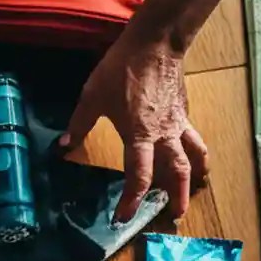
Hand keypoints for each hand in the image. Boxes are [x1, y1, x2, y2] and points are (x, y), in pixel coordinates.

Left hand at [59, 31, 209, 220]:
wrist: (154, 44)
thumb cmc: (121, 69)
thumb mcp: (92, 96)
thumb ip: (79, 123)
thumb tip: (64, 146)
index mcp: (139, 134)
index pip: (139, 175)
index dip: (132, 199)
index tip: (124, 217)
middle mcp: (163, 134)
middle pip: (178, 172)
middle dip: (177, 197)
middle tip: (174, 216)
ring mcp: (178, 124)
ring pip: (194, 157)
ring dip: (195, 178)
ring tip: (194, 191)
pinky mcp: (184, 114)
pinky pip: (193, 139)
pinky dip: (196, 154)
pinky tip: (192, 160)